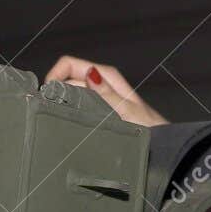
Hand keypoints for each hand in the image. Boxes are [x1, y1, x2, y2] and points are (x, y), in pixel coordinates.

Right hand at [43, 54, 169, 127]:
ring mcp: (101, 98)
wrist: (163, 147)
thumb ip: (107, 93)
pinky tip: (68, 122)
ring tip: (54, 116)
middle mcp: (103, 84)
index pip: (70, 64)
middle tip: (46, 109)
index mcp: (107, 77)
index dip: (55, 74)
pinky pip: (81, 106)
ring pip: (73, 93)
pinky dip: (71, 110)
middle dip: (56, 90)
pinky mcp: (102, 111)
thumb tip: (91, 74)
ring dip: (62, 101)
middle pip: (69, 79)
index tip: (47, 93)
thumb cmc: (150, 130)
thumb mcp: (127, 111)